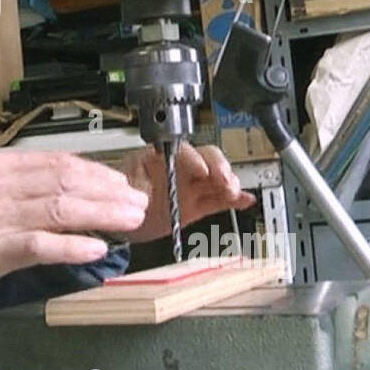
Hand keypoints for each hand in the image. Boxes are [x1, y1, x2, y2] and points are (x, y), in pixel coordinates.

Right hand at [0, 150, 148, 297]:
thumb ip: (12, 182)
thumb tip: (62, 186)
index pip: (56, 162)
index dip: (95, 171)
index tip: (119, 181)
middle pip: (65, 182)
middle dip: (107, 191)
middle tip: (137, 201)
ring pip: (61, 209)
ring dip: (102, 214)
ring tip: (130, 220)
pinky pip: (42, 245)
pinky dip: (73, 245)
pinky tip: (97, 248)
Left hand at [119, 143, 256, 243]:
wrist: (126, 218)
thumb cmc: (123, 192)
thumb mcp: (123, 183)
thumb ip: (135, 183)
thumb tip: (143, 187)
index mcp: (163, 157)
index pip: (184, 151)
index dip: (195, 159)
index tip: (201, 171)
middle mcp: (182, 168)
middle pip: (209, 159)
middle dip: (220, 167)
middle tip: (224, 180)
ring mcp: (193, 186)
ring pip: (219, 179)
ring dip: (230, 183)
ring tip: (234, 193)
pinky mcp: (200, 204)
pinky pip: (220, 200)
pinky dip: (235, 200)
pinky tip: (246, 200)